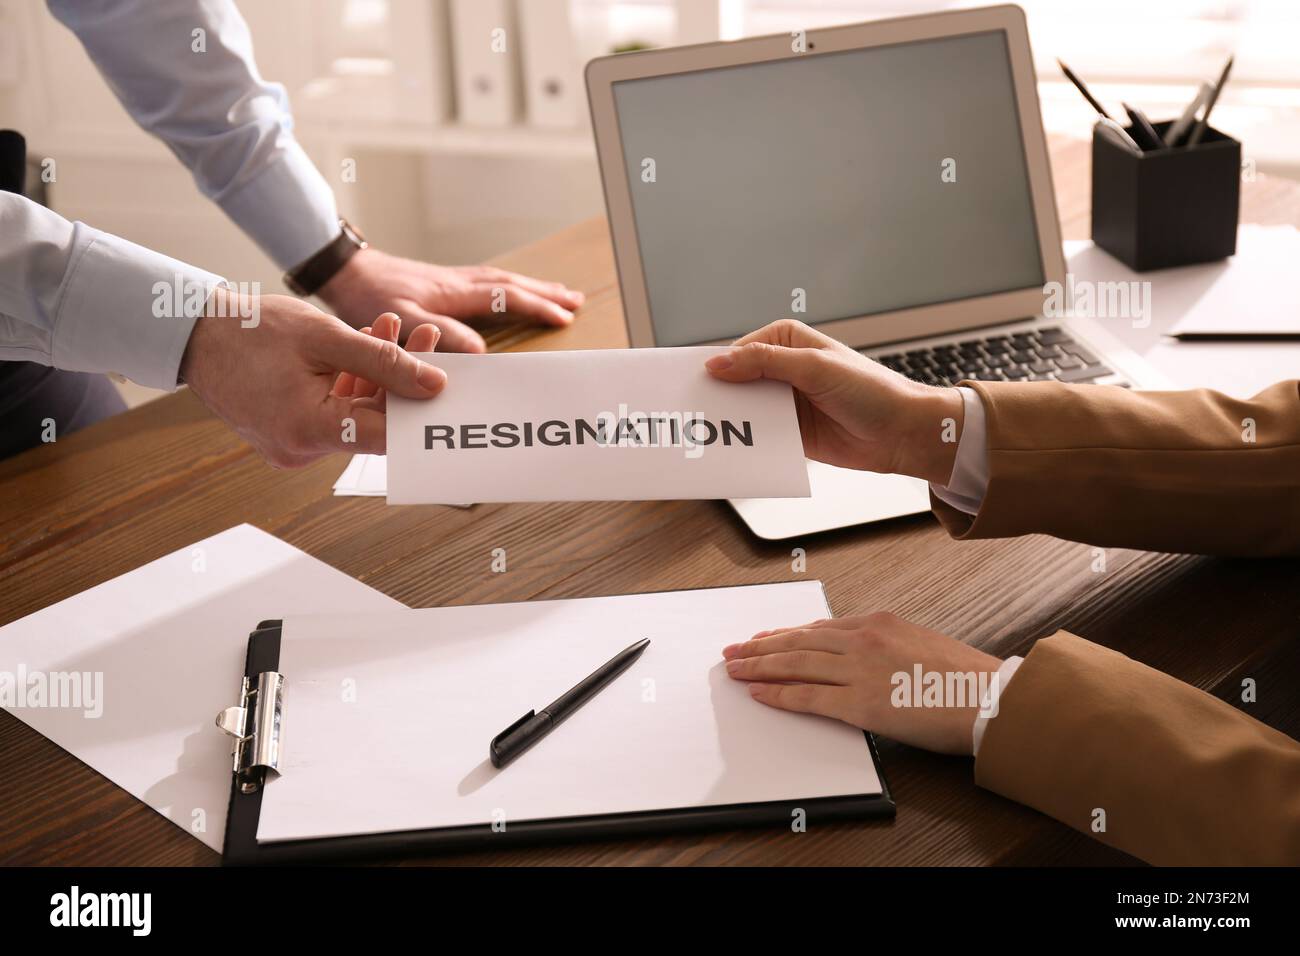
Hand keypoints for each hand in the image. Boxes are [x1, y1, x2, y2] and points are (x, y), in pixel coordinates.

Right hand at [180, 288, 445, 467]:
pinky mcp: (290, 434)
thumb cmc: (251, 331)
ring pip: (357, 413)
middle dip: (402, 378)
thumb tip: (433, 386)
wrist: (194, 333)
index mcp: (309, 430)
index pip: (386, 435)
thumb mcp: (327, 337)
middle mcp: (301, 449)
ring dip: (378, 373)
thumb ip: (386, 363)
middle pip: (374, 422)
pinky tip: (365, 344)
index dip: (419, 408)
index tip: (446, 381)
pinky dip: (351, 380)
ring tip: (392, 328)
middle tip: (424, 336)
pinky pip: (334, 410)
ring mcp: (294, 445)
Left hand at [317, 247, 584, 353]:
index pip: (506, 297)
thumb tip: (480, 352)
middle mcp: (457, 282)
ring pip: (500, 280)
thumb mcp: (401, 322)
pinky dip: (506, 286)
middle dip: (545, 293)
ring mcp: (449, 280)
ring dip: (531, 287)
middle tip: (575, 300)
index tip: (564, 317)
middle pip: (511, 284)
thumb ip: (440, 336)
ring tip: (554, 293)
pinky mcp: (439, 282)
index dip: (538, 307)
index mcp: (453, 292)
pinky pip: (485, 282)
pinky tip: (507, 293)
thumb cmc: (367, 297)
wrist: (342, 270)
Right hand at [704, 319, 963, 484]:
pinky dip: (743, 443)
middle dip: (713, 397)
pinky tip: (728, 450)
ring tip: (700, 433)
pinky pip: (757, 436)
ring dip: (727, 423)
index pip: (735, 351)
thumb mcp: (814, 368)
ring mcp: (784, 402)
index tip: (684, 381)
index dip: (710, 367)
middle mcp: (781, 369)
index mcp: (784, 341)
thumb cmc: (871, 391)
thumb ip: (764, 363)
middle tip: (685, 411)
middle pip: (733, 382)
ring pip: (742, 411)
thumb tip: (717, 362)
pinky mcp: (788, 433)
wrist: (903, 433)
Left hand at [721, 613, 1002, 754]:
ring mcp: (859, 670)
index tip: (764, 636)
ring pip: (794, 664)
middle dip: (761, 646)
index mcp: (878, 623)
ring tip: (734, 668)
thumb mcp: (919, 643)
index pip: (818, 627)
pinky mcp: (859, 703)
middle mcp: (863, 640)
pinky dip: (778, 695)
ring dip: (759, 666)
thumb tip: (861, 656)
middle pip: (798, 641)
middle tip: (734, 649)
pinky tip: (758, 694)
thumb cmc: (962, 678)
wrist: (987, 699)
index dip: (785, 633)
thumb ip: (885, 645)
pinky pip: (807, 697)